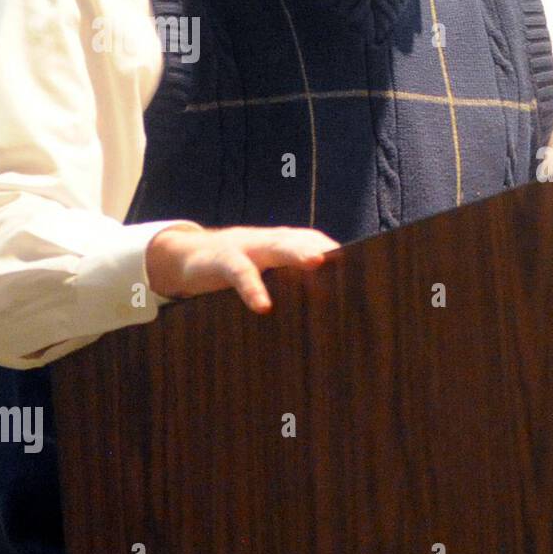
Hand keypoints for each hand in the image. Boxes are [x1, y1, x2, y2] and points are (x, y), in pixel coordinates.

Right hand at [145, 225, 340, 312]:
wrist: (185, 256)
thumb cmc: (238, 268)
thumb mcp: (267, 271)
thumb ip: (294, 283)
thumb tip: (330, 314)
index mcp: (285, 244)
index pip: (318, 242)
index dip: (340, 252)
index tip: (367, 263)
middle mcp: (271, 241)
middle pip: (303, 239)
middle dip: (326, 245)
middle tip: (348, 256)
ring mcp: (247, 248)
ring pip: (275, 246)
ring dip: (295, 251)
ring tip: (316, 261)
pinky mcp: (222, 261)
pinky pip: (240, 273)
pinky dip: (252, 288)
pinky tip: (263, 306)